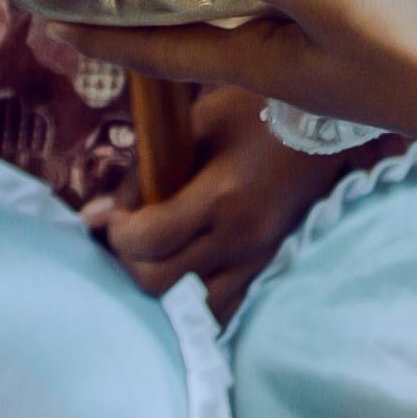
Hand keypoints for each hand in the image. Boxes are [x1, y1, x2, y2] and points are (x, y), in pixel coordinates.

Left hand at [52, 0, 416, 147]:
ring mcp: (309, 56)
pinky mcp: (345, 39)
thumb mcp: (329, 1)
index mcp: (254, 64)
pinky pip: (276, 8)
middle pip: (185, 38)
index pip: (155, 52)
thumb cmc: (404, 51)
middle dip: (136, 12)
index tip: (44, 18)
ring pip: (230, 22)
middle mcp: (271, 64)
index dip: (99, 35)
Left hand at [82, 86, 353, 323]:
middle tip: (129, 234)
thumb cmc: (258, 109)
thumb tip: (89, 215)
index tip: (114, 213)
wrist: (327, 121)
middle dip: (130, 262)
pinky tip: (184, 278)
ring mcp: (259, 257)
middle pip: (160, 283)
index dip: (118, 232)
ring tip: (155, 256)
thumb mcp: (200, 122)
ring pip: (192, 308)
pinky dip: (196, 302)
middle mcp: (242, 237)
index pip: (149, 241)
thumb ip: (143, 167)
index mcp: (223, 196)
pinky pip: (225, 309)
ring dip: (162, 287)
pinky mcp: (269, 264)